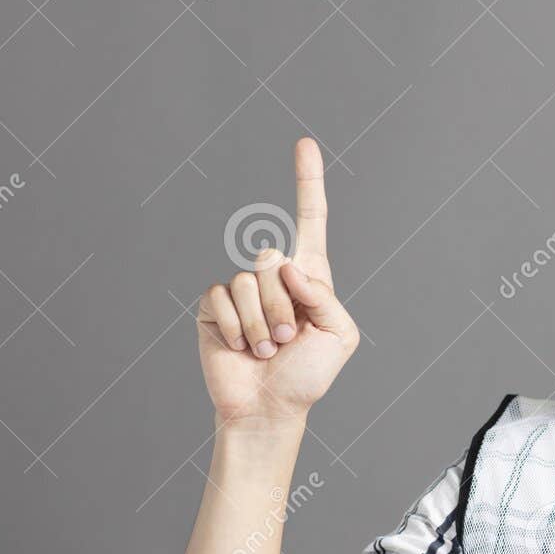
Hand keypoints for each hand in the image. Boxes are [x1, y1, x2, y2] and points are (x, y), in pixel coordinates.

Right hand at [196, 137, 359, 425]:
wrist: (270, 410)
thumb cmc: (308, 375)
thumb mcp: (340, 335)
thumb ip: (325, 295)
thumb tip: (286, 265)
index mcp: (309, 277)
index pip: (310, 220)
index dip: (307, 182)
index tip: (304, 143)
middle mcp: (273, 276)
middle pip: (273, 258)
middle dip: (285, 306)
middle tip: (290, 341)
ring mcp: (241, 290)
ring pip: (248, 280)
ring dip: (264, 323)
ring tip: (269, 350)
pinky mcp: (214, 307)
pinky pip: (222, 297)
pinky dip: (239, 328)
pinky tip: (244, 348)